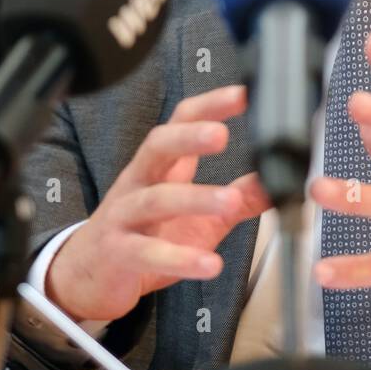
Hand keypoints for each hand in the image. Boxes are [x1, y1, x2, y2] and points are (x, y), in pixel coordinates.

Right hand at [46, 85, 271, 322]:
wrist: (90, 274)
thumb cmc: (145, 236)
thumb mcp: (200, 217)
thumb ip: (239, 198)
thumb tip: (280, 180)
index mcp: (161, 166)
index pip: (181, 122)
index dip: (210, 106)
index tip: (242, 94)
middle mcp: (140, 183)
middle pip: (158, 146)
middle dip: (189, 137)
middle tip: (222, 134)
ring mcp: (125, 217)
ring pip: (155, 200)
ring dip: (194, 198)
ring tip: (230, 201)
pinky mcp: (118, 253)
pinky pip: (146, 253)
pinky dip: (178, 258)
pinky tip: (208, 264)